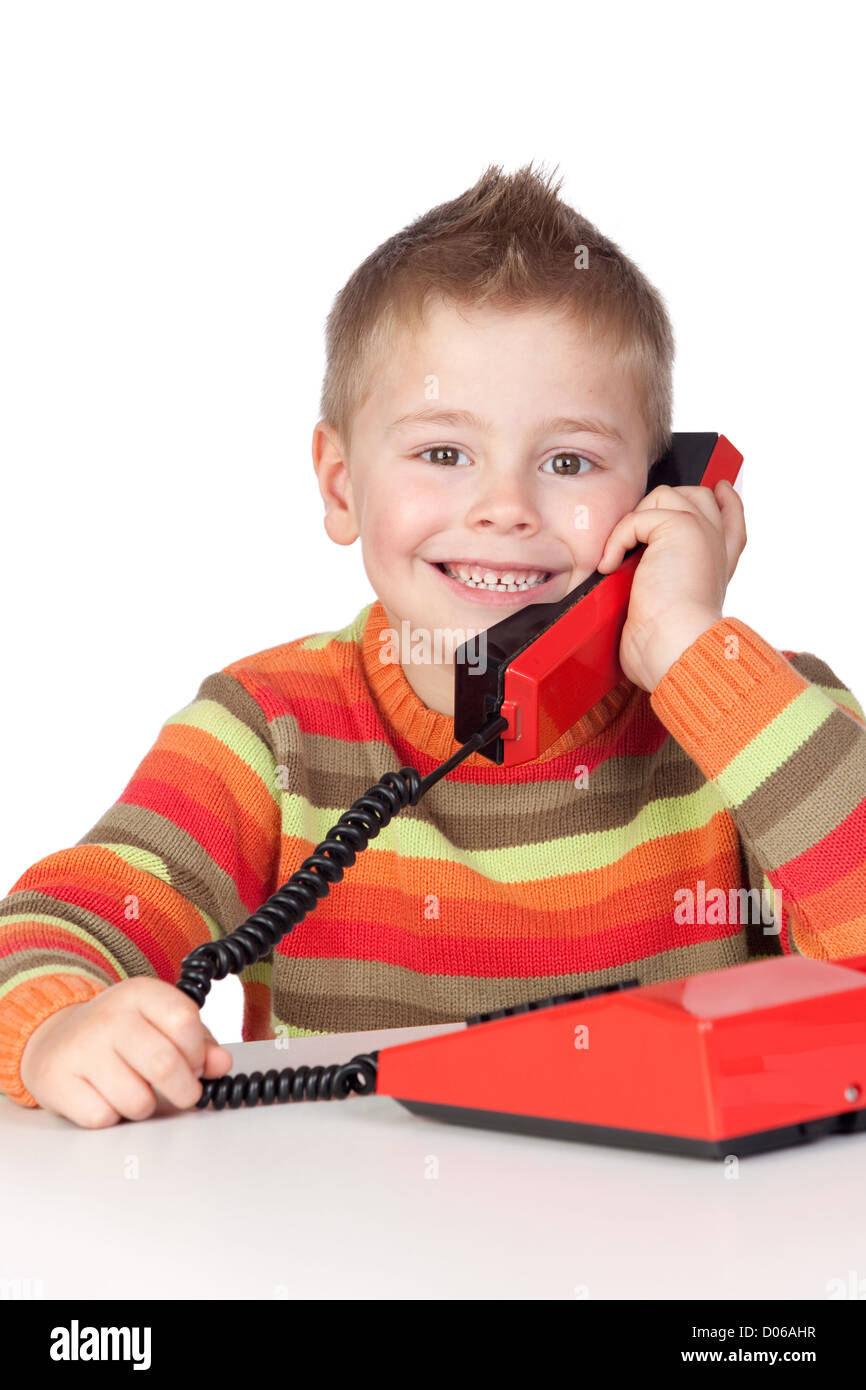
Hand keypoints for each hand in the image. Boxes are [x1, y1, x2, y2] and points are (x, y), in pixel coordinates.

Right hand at [18, 976, 233, 1127]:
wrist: (56, 1039)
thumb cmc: (121, 1034)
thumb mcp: (161, 1023)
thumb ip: (199, 1042)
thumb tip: (222, 1064)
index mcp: (140, 993)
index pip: (184, 1021)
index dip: (198, 1052)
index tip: (195, 1062)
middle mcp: (109, 1016)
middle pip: (164, 1065)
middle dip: (184, 1090)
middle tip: (183, 1092)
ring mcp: (81, 1049)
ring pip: (137, 1100)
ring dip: (146, 1106)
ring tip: (136, 1090)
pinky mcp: (58, 1081)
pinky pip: (104, 1118)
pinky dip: (112, 1117)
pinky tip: (106, 1097)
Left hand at [596, 479, 746, 690]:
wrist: (679, 646)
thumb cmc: (670, 642)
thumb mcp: (672, 612)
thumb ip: (670, 584)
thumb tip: (637, 573)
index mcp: (720, 564)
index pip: (731, 520)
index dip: (727, 501)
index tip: (721, 490)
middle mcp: (716, 545)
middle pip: (700, 495)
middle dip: (663, 503)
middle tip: (634, 532)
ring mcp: (701, 532)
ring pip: (665, 495)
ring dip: (635, 522)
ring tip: (622, 555)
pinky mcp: (681, 527)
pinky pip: (638, 516)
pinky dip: (617, 539)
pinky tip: (611, 565)